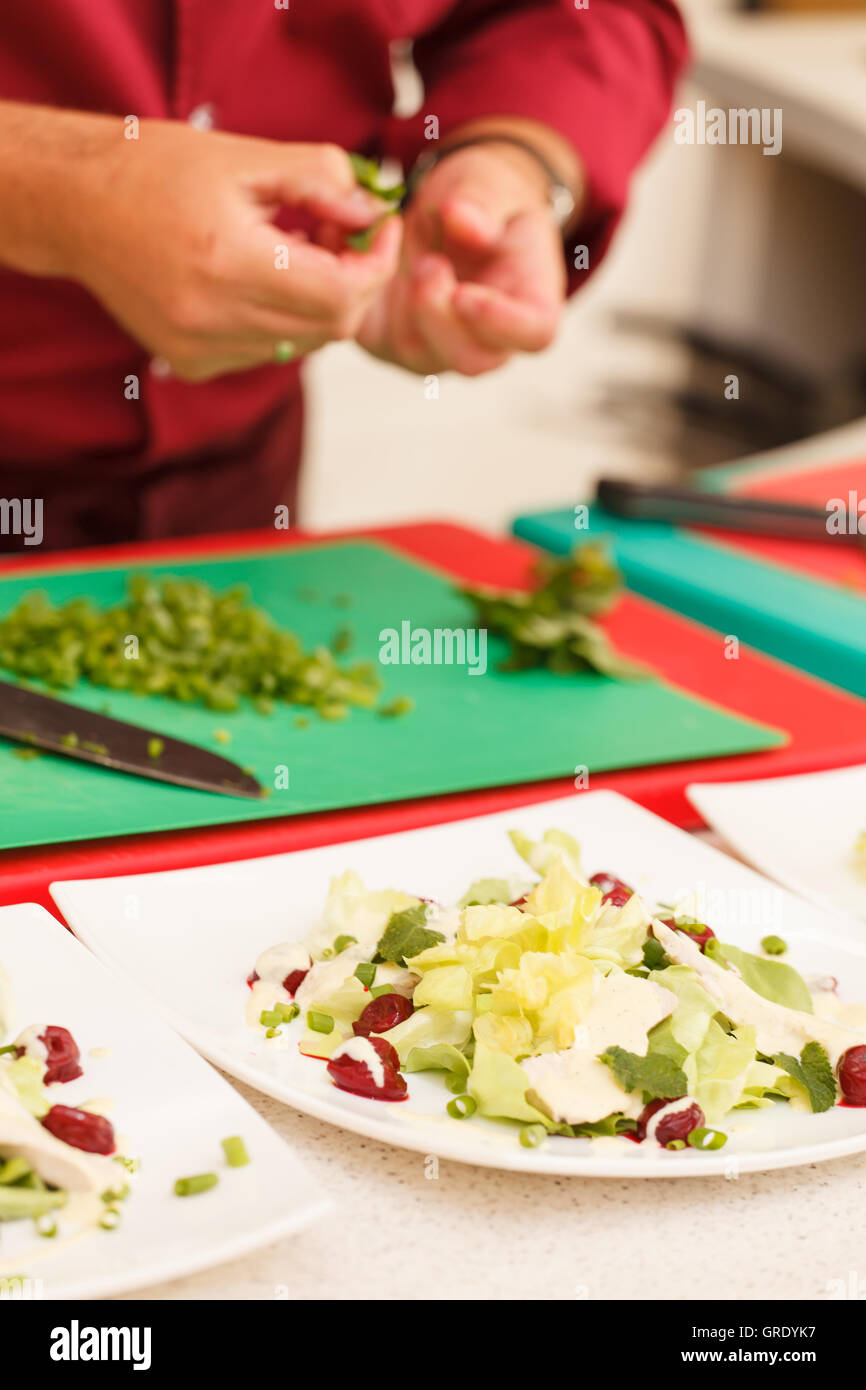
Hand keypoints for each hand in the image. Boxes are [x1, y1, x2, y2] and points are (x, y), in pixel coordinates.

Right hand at [0, 107, 399, 380]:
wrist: (78, 207)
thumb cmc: (156, 170)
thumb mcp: (245, 156)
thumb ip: (319, 179)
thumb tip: (373, 212)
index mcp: (229, 261)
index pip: (340, 295)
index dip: (376, 266)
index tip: (381, 230)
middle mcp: (214, 317)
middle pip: (331, 327)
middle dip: (353, 280)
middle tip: (339, 230)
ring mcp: (201, 348)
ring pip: (302, 343)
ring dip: (317, 299)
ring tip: (292, 246)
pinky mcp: (192, 363)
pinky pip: (266, 352)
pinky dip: (280, 319)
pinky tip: (256, 277)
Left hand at [357, 140, 569, 376]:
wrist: (446, 209)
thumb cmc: (483, 198)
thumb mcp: (490, 181)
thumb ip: (483, 199)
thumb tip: (461, 220)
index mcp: (530, 300)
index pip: (533, 333)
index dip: (503, 322)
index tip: (466, 293)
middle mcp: (486, 336)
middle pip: (471, 359)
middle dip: (439, 315)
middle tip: (427, 263)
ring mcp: (436, 345)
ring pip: (416, 354)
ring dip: (396, 302)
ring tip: (392, 245)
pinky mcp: (387, 339)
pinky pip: (368, 333)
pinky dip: (353, 295)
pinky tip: (352, 250)